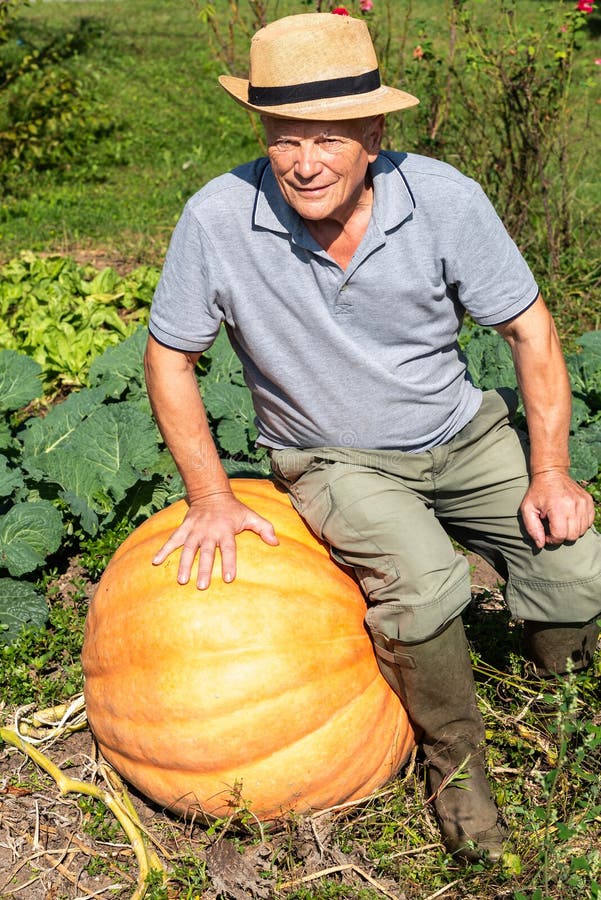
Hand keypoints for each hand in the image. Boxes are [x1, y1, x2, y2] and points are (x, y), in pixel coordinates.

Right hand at [152, 491, 278, 588]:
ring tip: (182, 581)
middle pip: (206, 553)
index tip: (228, 578)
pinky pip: (172, 540)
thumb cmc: (234, 509)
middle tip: (201, 587)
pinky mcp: (184, 528)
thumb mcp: (250, 516)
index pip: (229, 549)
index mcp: (226, 531)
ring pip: (188, 549)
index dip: (229, 563)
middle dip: (203, 569)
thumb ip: (264, 529)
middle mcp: (209, 532)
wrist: (211, 493)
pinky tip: (155, 562)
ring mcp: (195, 530)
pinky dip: (163, 550)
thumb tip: (276, 543)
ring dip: (184, 564)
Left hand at [520, 470, 594, 548]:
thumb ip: (532, 528)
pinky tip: (569, 518)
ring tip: (560, 521)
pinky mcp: (588, 501)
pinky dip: (580, 524)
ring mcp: (583, 503)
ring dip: (570, 531)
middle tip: (552, 527)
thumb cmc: (537, 492)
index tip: (546, 533)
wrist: (551, 473)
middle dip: (561, 536)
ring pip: (582, 531)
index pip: (560, 536)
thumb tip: (541, 545)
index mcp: (558, 508)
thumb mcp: (527, 509)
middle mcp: (574, 506)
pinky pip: (588, 523)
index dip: (552, 539)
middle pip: (572, 536)